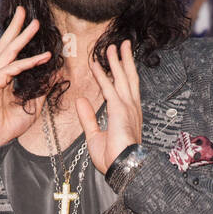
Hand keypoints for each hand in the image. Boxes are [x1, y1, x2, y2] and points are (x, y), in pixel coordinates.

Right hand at [0, 6, 51, 146]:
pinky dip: (28, 63)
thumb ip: (43, 89)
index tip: (34, 28)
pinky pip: (13, 68)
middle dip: (16, 27)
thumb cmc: (8, 126)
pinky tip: (43, 58)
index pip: (12, 54)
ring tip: (34, 23)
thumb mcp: (33, 105)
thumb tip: (57, 74)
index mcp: (2, 77)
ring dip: (22, 36)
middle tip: (24, 11)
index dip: (22, 40)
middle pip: (6, 45)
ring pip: (9, 51)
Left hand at [76, 40, 142, 174]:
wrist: (122, 168)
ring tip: (113, 46)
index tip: (115, 63)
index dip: (120, 75)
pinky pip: (109, 87)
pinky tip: (95, 64)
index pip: (124, 89)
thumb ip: (87, 117)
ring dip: (117, 60)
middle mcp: (131, 108)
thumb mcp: (94, 135)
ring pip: (122, 77)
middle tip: (122, 45)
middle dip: (125, 60)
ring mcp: (127, 107)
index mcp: (128, 115)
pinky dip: (102, 74)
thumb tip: (81, 101)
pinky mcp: (120, 109)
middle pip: (129, 78)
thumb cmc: (112, 158)